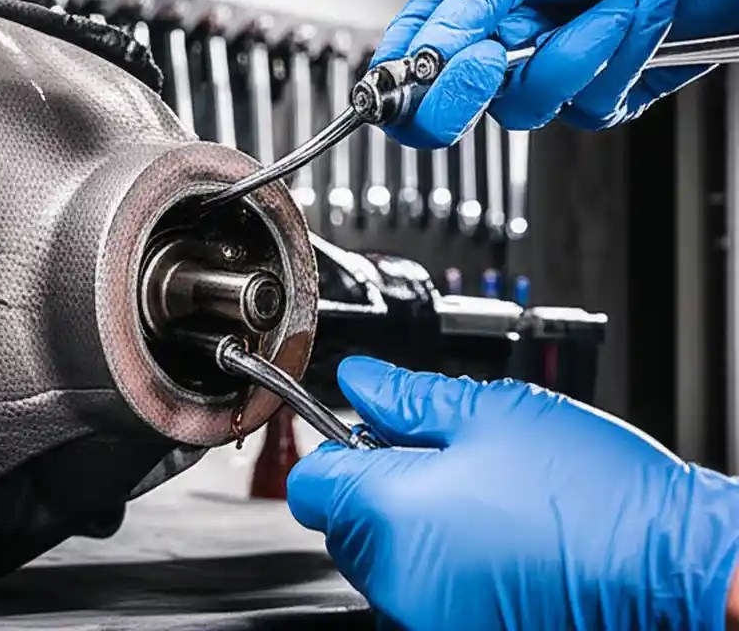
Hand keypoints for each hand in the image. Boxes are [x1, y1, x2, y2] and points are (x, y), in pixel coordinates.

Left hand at [287, 357, 738, 629]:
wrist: (677, 570)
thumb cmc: (597, 497)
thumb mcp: (496, 415)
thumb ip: (410, 400)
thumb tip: (362, 382)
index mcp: (389, 512)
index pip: (312, 483)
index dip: (336, 450)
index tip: (368, 437)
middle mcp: (394, 578)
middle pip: (343, 524)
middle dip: (378, 489)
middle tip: (445, 463)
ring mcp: (422, 618)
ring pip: (382, 563)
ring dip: (410, 532)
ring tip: (483, 506)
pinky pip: (419, 596)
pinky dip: (441, 571)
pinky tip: (495, 547)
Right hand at [378, 0, 738, 147]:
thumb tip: (427, 48)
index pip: (408, 59)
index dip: (405, 83)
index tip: (425, 76)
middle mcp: (502, 41)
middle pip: (452, 107)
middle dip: (472, 91)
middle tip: (492, 61)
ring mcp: (551, 71)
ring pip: (528, 109)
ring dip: (579, 56)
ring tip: (617, 2)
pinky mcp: (603, 92)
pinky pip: (592, 110)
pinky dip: (627, 59)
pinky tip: (646, 12)